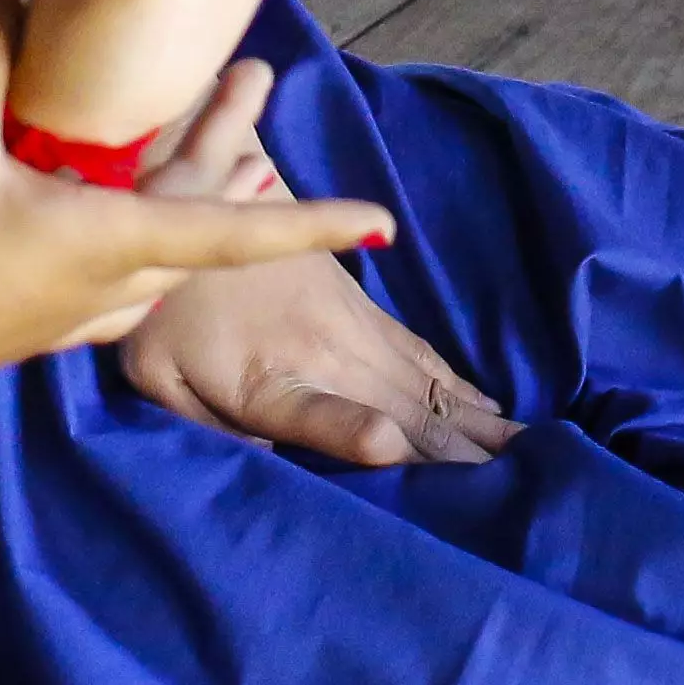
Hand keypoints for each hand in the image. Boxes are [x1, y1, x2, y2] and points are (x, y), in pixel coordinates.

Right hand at [0, 0, 385, 402]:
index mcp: (109, 243)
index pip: (236, 231)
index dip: (313, 220)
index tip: (385, 222)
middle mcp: (107, 285)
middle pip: (202, 225)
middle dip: (243, 164)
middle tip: (266, 93)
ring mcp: (72, 313)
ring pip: (163, 252)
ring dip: (199, 198)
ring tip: (234, 151)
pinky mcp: (34, 324)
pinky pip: (121, 279)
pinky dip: (149, 238)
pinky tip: (136, 226)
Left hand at [118, 253, 522, 468]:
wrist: (196, 192)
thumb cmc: (164, 305)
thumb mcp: (156, 373)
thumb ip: (208, 424)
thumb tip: (271, 460)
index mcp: (270, 379)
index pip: (322, 417)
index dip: (361, 435)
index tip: (398, 448)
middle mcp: (326, 354)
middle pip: (402, 411)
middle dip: (459, 454)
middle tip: (521, 492)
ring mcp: (354, 329)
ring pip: (424, 386)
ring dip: (475, 423)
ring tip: (527, 457)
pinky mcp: (363, 310)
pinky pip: (422, 356)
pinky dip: (460, 388)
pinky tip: (489, 410)